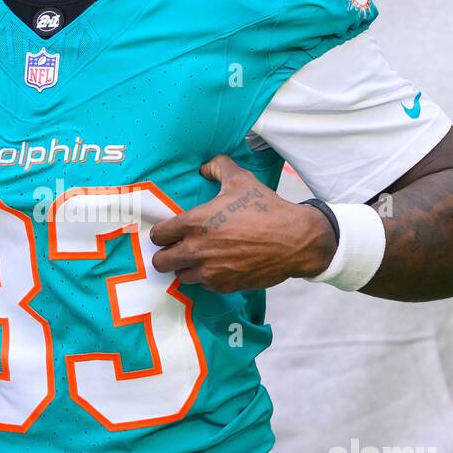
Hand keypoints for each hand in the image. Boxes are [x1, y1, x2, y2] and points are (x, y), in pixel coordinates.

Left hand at [149, 154, 335, 293]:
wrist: (294, 240)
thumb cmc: (266, 209)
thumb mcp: (241, 180)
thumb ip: (218, 168)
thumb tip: (205, 166)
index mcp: (195, 223)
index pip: (158, 235)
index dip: (161, 233)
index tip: (168, 232)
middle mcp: (197, 250)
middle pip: (160, 262)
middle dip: (166, 254)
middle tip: (177, 248)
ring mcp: (210, 271)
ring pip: (180, 276)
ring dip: (185, 268)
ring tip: (198, 258)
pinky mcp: (223, 286)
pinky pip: (203, 285)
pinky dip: (206, 277)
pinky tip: (217, 266)